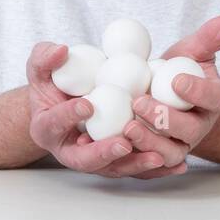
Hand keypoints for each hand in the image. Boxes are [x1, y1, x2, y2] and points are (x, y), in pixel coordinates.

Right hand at [27, 42, 184, 178]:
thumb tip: (61, 50)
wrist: (65, 102)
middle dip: (105, 153)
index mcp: (46, 129)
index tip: (87, 104)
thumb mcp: (41, 67)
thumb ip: (44, 57)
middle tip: (124, 143)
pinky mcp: (116, 162)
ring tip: (158, 157)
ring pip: (114, 169)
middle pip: (84, 160)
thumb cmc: (52, 82)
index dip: (68, 116)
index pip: (54, 124)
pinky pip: (135, 169)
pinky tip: (178, 164)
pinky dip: (156, 169)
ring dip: (136, 164)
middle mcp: (68, 152)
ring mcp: (94, 160)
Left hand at [128, 15, 219, 154]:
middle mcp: (201, 127)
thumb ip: (208, 38)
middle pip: (190, 130)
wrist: (168, 96)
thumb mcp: (194, 52)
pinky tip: (118, 144)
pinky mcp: (160, 156)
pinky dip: (136, 158)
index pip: (211, 98)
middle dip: (166, 119)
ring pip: (170, 152)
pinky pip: (150, 163)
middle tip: (141, 102)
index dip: (197, 91)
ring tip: (128, 126)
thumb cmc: (180, 71)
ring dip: (150, 142)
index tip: (177, 80)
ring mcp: (181, 144)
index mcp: (213, 100)